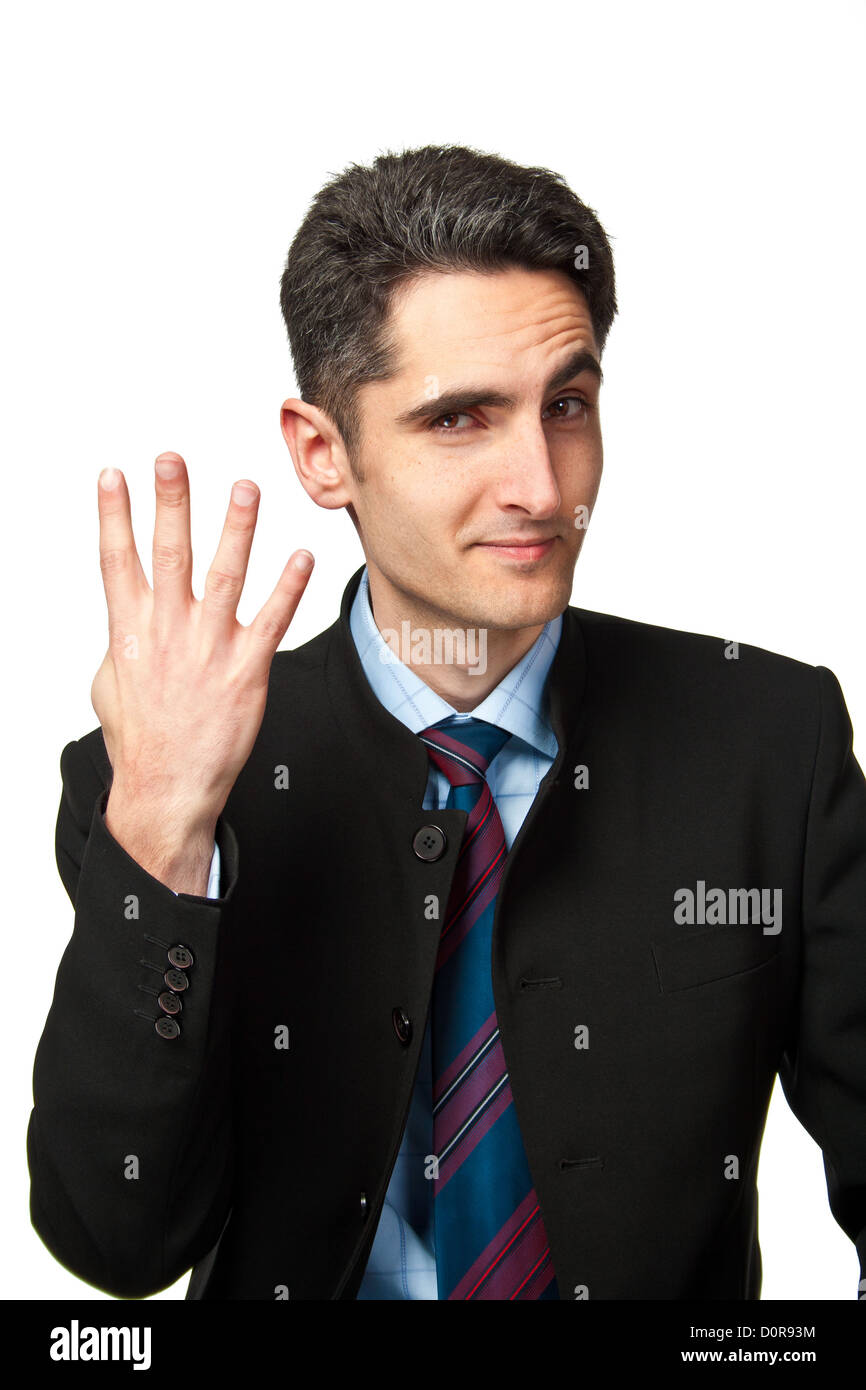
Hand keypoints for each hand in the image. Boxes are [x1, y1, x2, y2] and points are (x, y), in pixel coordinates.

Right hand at [91, 451, 313, 841]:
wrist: (167, 787)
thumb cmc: (141, 737)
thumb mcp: (112, 683)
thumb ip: (123, 640)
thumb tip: (128, 618)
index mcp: (130, 631)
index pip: (117, 560)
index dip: (113, 515)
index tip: (114, 475)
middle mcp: (169, 632)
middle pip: (168, 554)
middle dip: (170, 502)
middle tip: (172, 460)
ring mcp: (209, 649)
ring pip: (226, 576)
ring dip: (236, 529)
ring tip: (245, 488)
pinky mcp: (246, 671)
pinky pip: (272, 620)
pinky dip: (289, 587)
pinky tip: (302, 557)